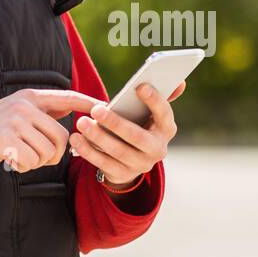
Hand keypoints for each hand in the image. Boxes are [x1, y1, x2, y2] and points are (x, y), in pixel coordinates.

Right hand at [0, 88, 100, 175]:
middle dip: (54, 155)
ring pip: (49, 151)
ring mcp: (16, 120)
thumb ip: (40, 113)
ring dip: (37, 162)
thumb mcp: (14, 115)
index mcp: (29, 97)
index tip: (106, 107)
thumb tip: (70, 111)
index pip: (67, 97)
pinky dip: (23, 167)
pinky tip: (9, 161)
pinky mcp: (8, 138)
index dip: (88, 103)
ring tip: (17, 156)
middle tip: (34, 158)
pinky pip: (32, 160)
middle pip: (62, 136)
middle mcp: (25, 105)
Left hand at [69, 81, 183, 187]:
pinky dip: (88, 151)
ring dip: (98, 137)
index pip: (164, 114)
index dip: (154, 100)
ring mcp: (141, 165)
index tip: (140, 86)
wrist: (132, 159)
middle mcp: (158, 149)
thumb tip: (180, 81)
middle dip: (116, 123)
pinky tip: (76, 139)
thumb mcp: (150, 114)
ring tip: (81, 122)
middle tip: (96, 109)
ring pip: (118, 151)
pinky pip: (104, 164)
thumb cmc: (139, 125)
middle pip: (137, 136)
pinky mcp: (123, 175)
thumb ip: (160, 97)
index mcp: (166, 129)